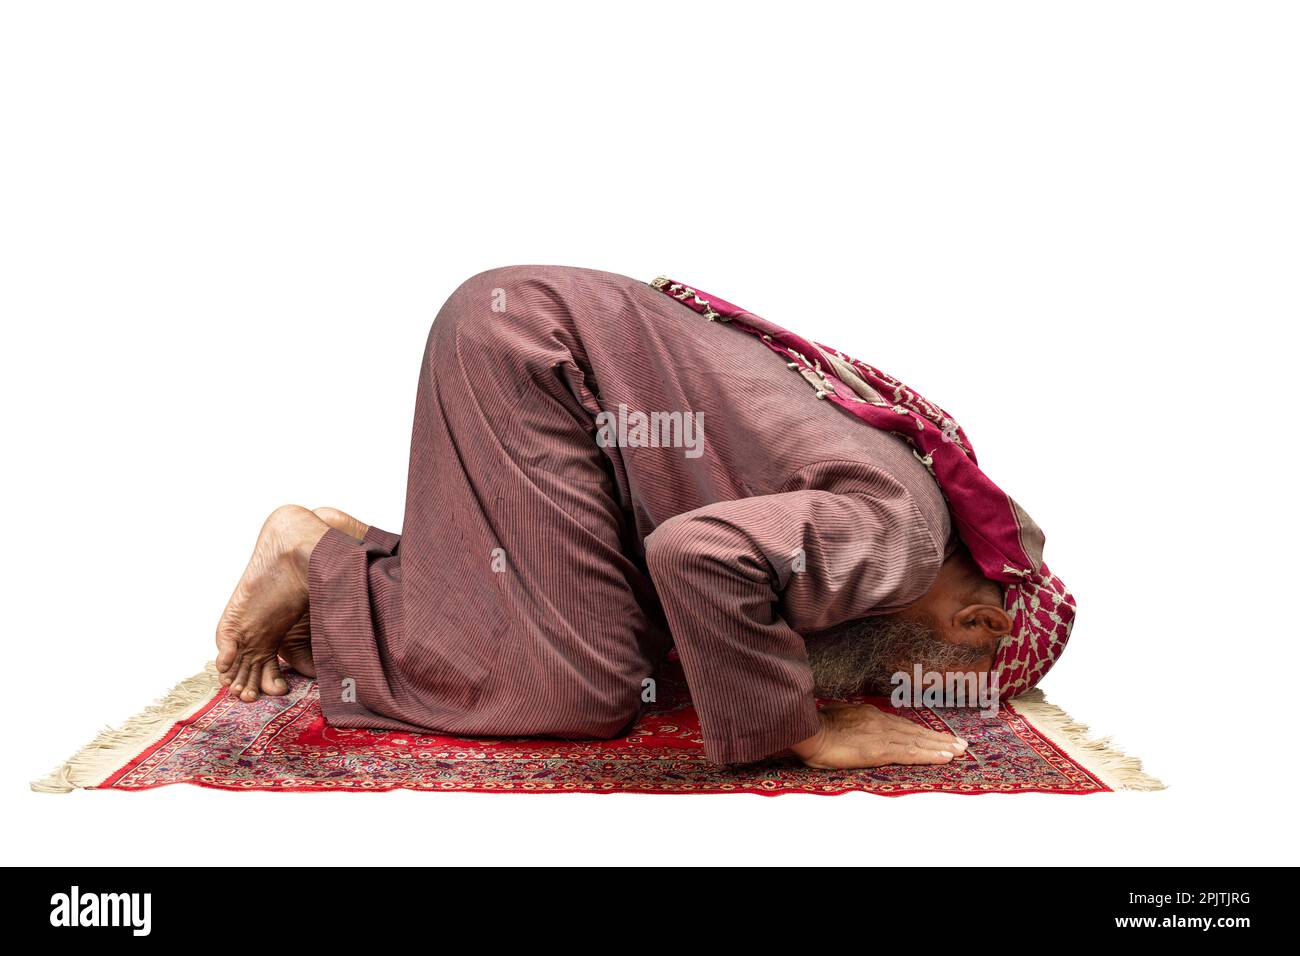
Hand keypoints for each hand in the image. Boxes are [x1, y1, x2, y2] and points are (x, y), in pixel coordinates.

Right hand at [791, 702, 966, 769]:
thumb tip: (851, 722)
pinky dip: (930, 755)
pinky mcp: (881, 750)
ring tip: (960, 750)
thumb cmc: (816, 727)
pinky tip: (945, 757)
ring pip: (919, 742)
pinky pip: (911, 753)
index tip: (938, 736)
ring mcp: (883, 736)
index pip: (903, 726)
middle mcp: (882, 723)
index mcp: (871, 717)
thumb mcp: (836, 718)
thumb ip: (850, 721)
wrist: (809, 730)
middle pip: (917, 732)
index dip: (922, 732)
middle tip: (961, 743)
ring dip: (941, 746)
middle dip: (940, 738)